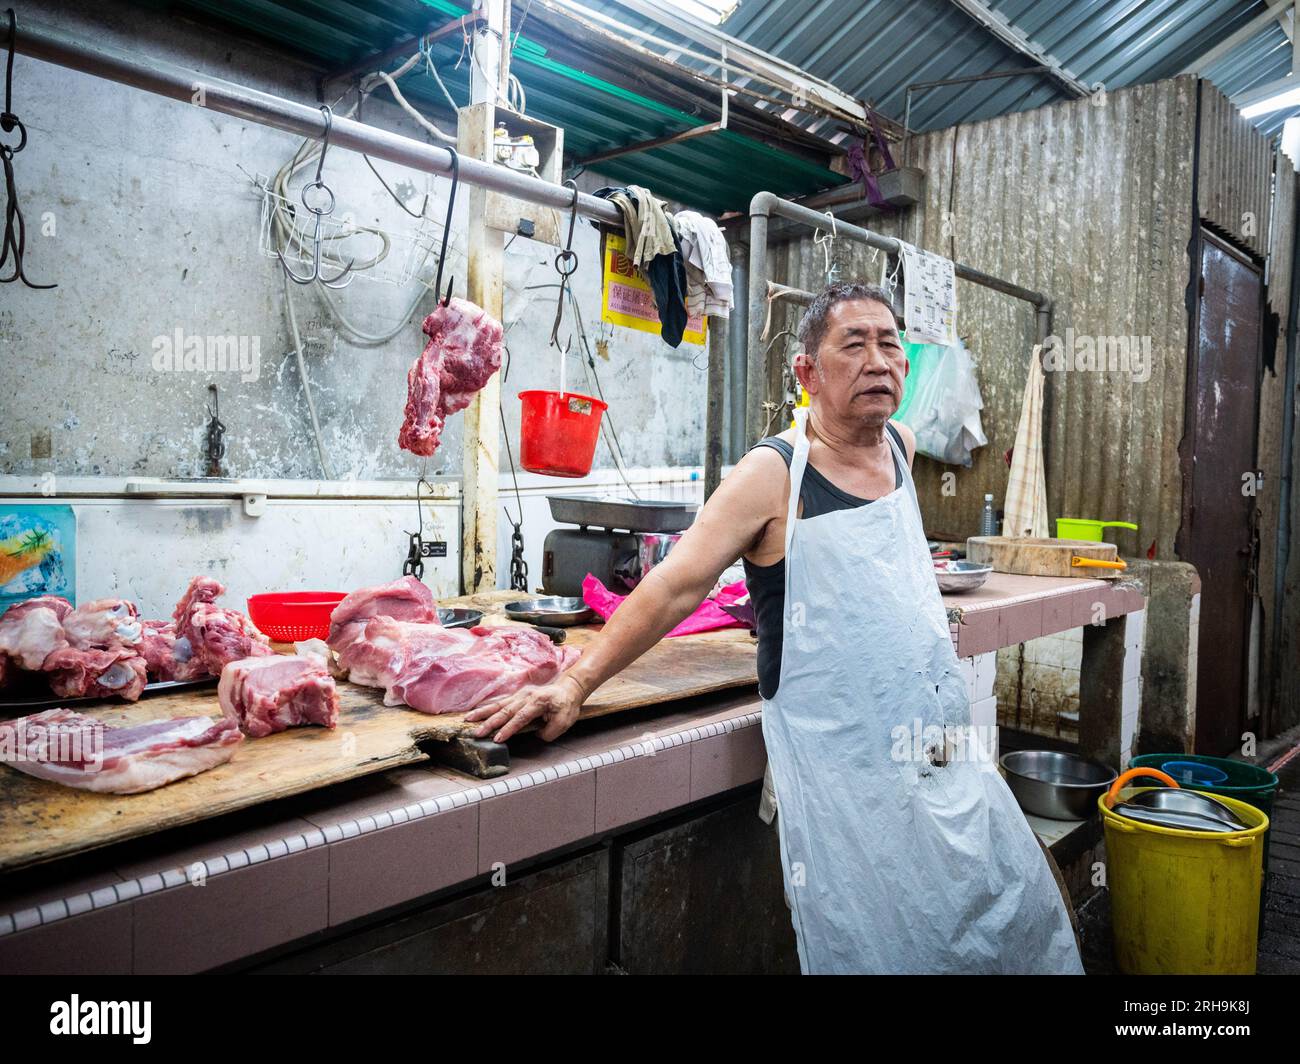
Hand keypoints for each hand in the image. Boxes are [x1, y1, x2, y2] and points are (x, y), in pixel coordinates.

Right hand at [464, 673, 586, 742]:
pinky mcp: (517, 696)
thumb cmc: (566, 706)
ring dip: (483, 713)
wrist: (568, 689)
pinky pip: (500, 702)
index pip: (520, 717)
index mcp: (538, 701)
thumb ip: (549, 731)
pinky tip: (477, 713)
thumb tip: (535, 736)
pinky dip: (487, 708)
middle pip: (505, 711)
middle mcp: (526, 696)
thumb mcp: (565, 721)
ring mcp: (520, 694)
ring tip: (468, 719)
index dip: (508, 729)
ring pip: (499, 704)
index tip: (497, 739)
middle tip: (476, 732)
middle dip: (489, 723)